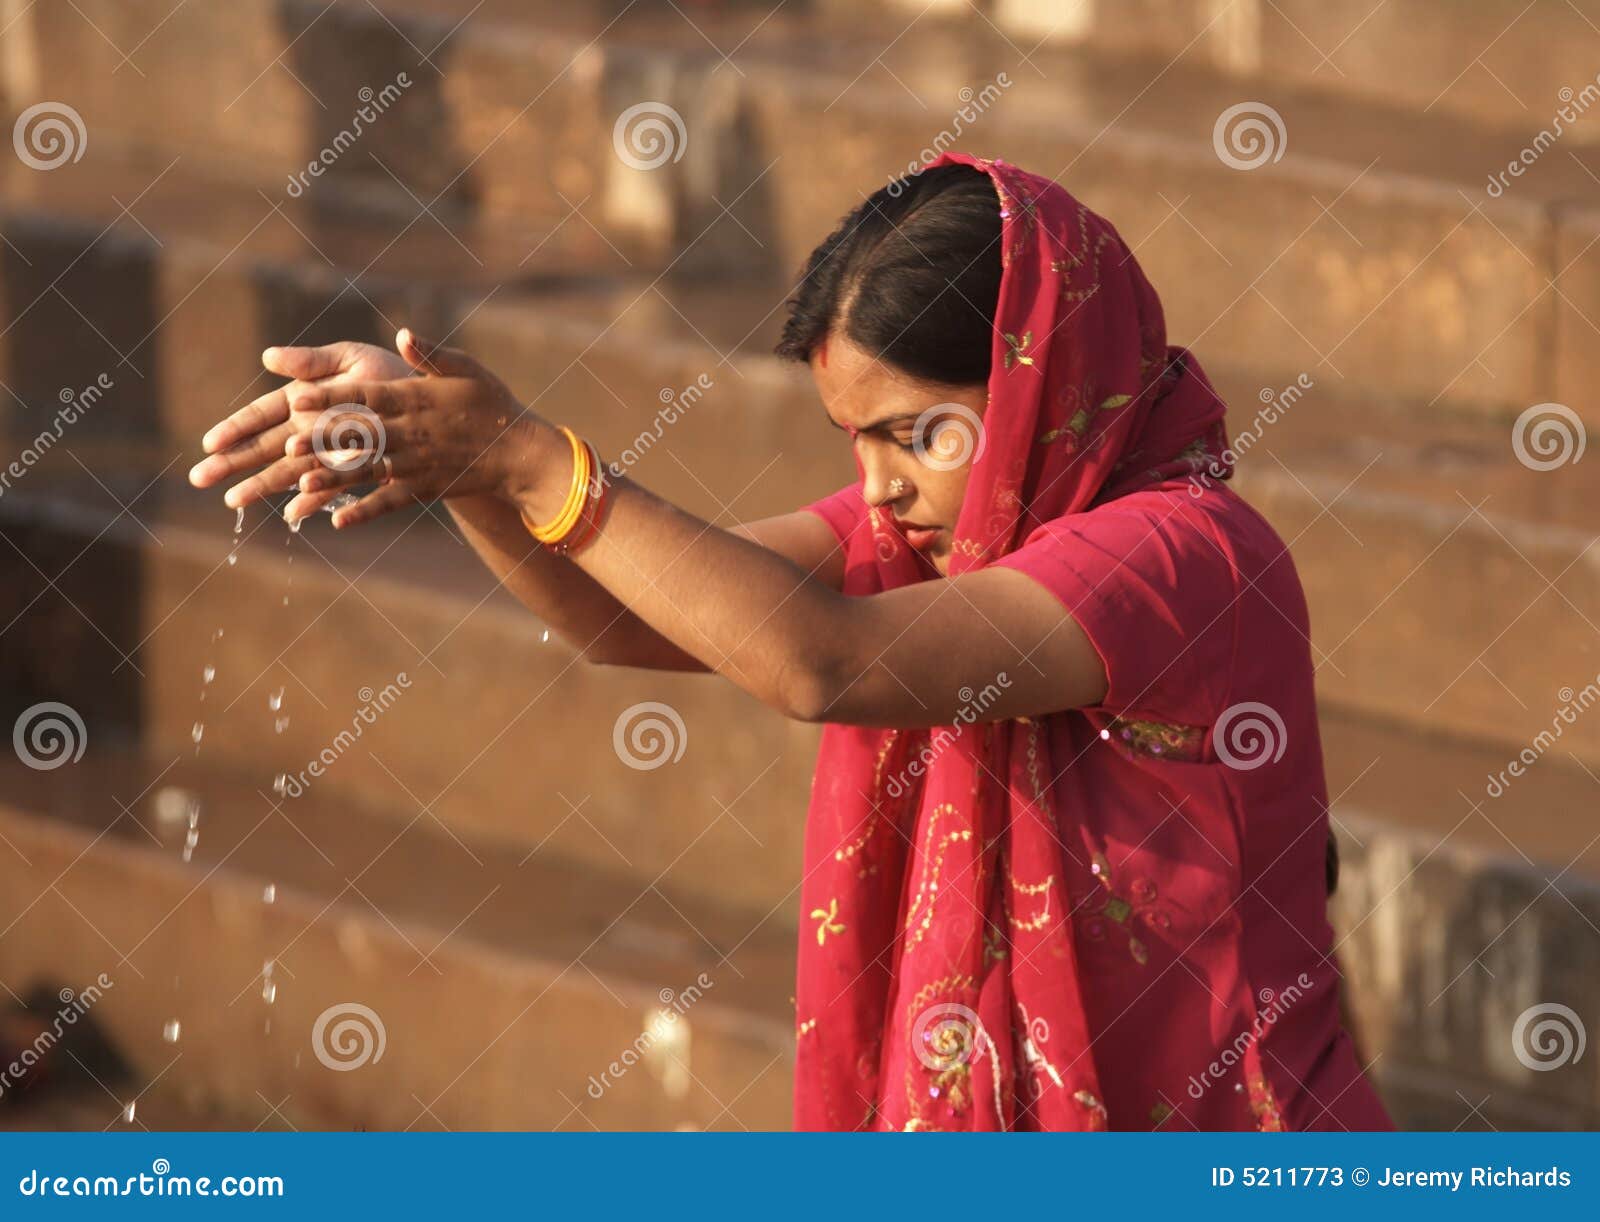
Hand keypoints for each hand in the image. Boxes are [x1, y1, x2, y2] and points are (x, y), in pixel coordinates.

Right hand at [187, 340, 412, 516]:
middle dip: (232, 463)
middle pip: (265, 447)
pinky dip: (313, 499)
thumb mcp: (350, 359)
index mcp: (305, 398)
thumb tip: (267, 356)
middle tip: (199, 478)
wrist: (429, 399)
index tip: (209, 443)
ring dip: (261, 486)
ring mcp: (330, 451)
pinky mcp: (354, 469)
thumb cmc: (387, 373)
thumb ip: (311, 362)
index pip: (262, 414)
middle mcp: (311, 427)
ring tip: (232, 502)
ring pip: (289, 471)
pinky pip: (331, 487)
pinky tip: (294, 515)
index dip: (236, 428)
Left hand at [278, 329, 550, 527]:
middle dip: (323, 442)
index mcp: (417, 400)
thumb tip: (402, 334)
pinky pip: (390, 502)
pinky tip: (337, 520)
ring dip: (336, 480)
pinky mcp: (425, 489)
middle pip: (361, 438)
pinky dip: (365, 512)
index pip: (366, 397)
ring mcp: (418, 465)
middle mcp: (414, 434)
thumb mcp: (468, 369)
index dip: (331, 398)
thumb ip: (431, 355)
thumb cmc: (494, 405)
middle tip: (287, 445)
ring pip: (370, 472)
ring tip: (302, 485)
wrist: (522, 454)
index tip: (299, 397)